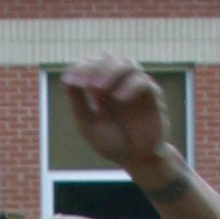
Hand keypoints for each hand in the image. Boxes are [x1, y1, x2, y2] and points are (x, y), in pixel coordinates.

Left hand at [62, 59, 176, 186]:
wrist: (137, 160)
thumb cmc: (113, 142)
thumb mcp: (87, 125)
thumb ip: (77, 103)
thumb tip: (67, 78)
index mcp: (101, 86)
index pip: (90, 64)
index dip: (80, 68)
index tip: (72, 81)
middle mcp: (119, 81)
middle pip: (107, 58)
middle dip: (94, 68)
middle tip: (86, 83)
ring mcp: (136, 85)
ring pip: (127, 64)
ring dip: (111, 72)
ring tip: (99, 88)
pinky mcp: (152, 94)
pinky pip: (143, 82)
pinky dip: (130, 86)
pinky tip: (119, 97)